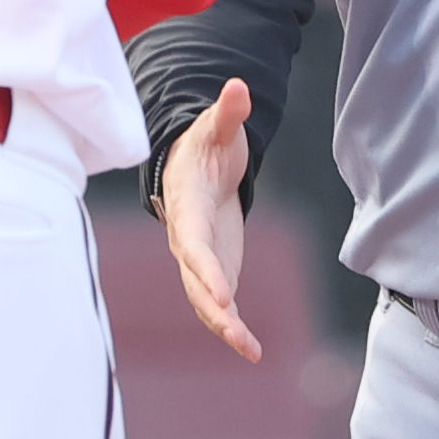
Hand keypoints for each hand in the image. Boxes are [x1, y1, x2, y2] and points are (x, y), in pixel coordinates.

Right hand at [161, 81, 258, 361]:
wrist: (191, 166)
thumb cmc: (204, 145)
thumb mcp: (216, 128)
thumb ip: (227, 113)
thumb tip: (238, 88)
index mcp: (186, 207)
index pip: (194, 241)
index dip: (204, 267)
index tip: (221, 291)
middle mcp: (187, 240)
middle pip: (195, 279)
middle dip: (212, 307)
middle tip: (234, 330)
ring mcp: (198, 260)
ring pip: (204, 300)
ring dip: (223, 326)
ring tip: (249, 348)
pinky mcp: (212, 272)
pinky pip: (218, 306)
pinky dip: (232, 328)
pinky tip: (252, 350)